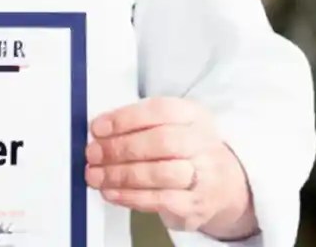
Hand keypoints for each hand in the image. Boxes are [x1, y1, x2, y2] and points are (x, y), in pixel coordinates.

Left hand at [84, 97, 257, 239]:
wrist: (222, 185)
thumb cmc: (185, 152)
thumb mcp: (168, 126)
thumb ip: (136, 126)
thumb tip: (98, 132)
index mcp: (193, 115)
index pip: (160, 110)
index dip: (125, 119)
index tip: (98, 128)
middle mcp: (203, 142)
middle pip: (162, 142)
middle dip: (120, 148)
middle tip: (93, 154)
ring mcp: (204, 175)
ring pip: (161, 173)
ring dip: (121, 175)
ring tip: (96, 175)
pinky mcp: (196, 204)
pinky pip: (161, 200)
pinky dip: (130, 196)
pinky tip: (112, 192)